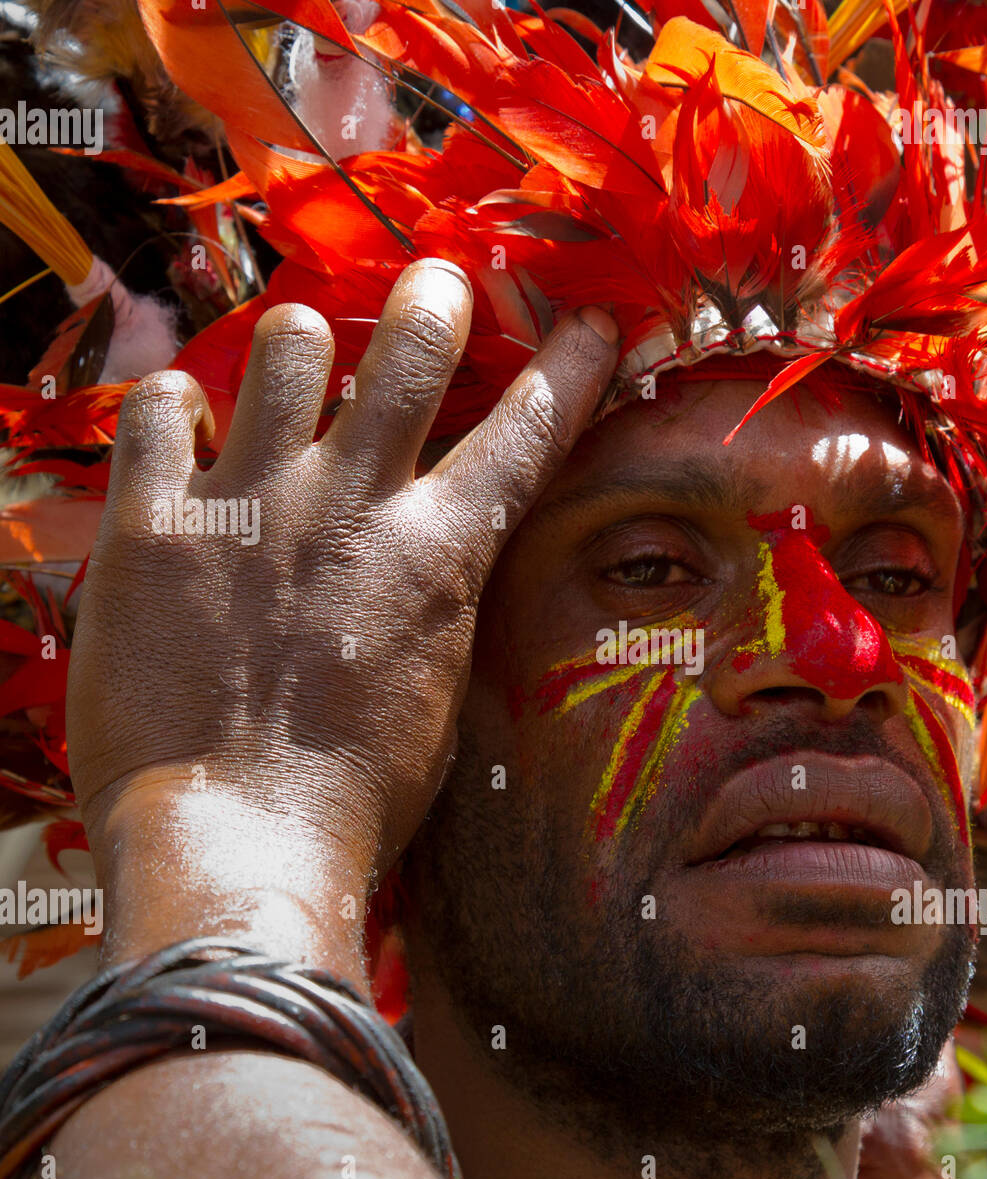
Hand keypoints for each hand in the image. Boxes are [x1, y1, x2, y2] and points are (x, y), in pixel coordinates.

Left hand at [67, 260, 617, 972]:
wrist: (239, 839)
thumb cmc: (355, 796)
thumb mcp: (437, 697)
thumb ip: (437, 608)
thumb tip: (430, 568)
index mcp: (438, 556)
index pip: (524, 434)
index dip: (567, 368)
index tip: (590, 325)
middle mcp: (352, 505)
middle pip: (413, 351)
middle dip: (436, 303)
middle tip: (437, 287)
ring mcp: (251, 504)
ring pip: (291, 348)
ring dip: (303, 346)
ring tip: (298, 360)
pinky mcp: (154, 525)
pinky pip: (159, 409)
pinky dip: (176, 407)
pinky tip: (184, 426)